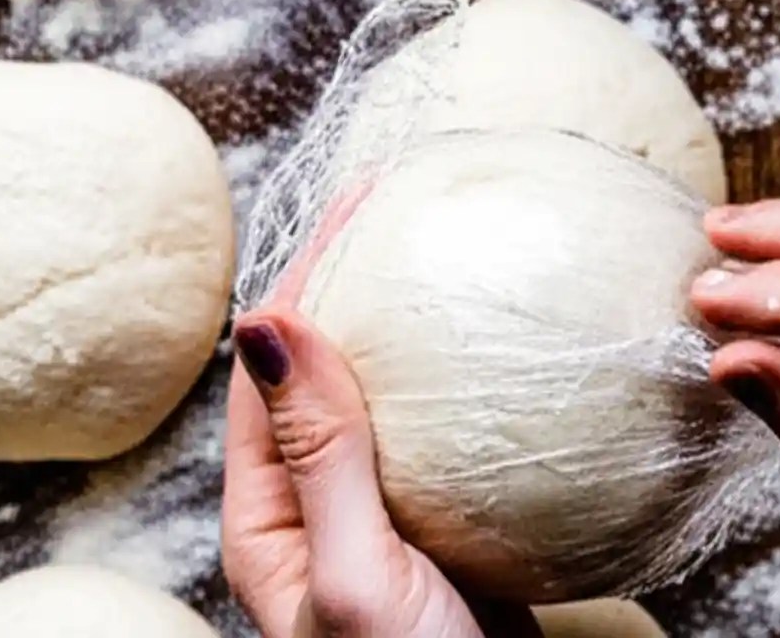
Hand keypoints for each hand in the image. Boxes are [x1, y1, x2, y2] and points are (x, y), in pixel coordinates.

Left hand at [221, 194, 541, 637]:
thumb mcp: (360, 577)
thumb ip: (319, 454)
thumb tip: (264, 323)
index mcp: (268, 520)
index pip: (271, 369)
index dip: (308, 275)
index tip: (359, 202)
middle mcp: (315, 514)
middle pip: (327, 371)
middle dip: (359, 283)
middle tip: (410, 205)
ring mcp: (382, 522)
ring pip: (390, 402)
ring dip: (414, 328)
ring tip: (456, 255)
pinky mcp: (445, 536)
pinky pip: (449, 444)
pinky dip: (472, 390)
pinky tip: (514, 358)